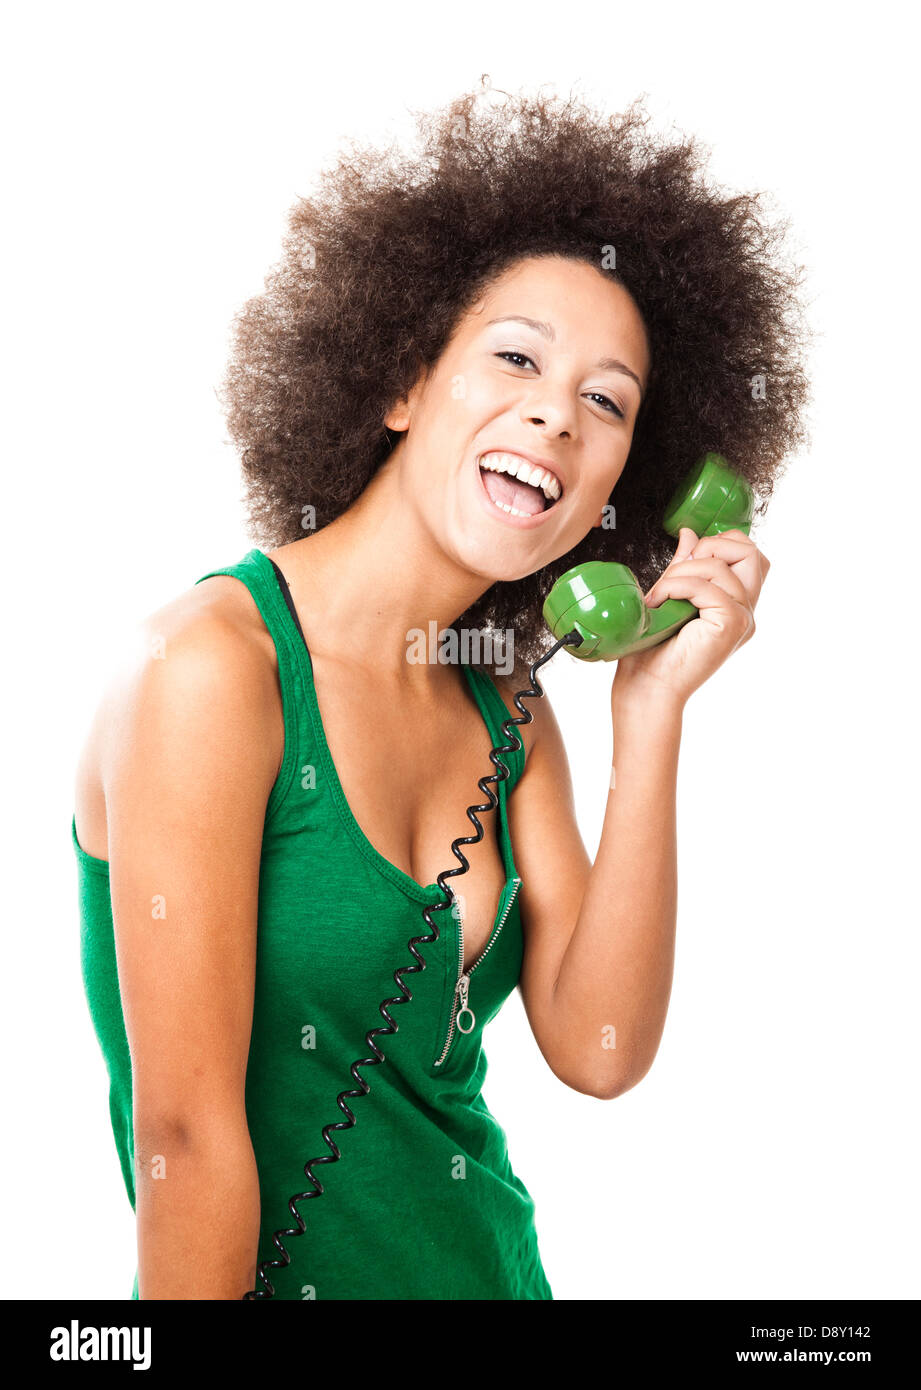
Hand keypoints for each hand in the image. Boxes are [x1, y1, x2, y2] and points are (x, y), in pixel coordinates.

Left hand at [612, 526, 770, 706]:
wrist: (646, 688)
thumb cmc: (653, 650)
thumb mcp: (670, 596)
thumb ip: (684, 566)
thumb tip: (689, 533)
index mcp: (736, 605)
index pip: (749, 554)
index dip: (720, 543)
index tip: (686, 561)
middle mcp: (746, 612)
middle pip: (751, 552)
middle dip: (711, 547)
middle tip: (678, 572)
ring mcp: (743, 620)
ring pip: (722, 567)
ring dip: (681, 572)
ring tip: (660, 594)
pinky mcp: (731, 626)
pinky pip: (708, 588)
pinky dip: (678, 586)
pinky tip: (660, 601)